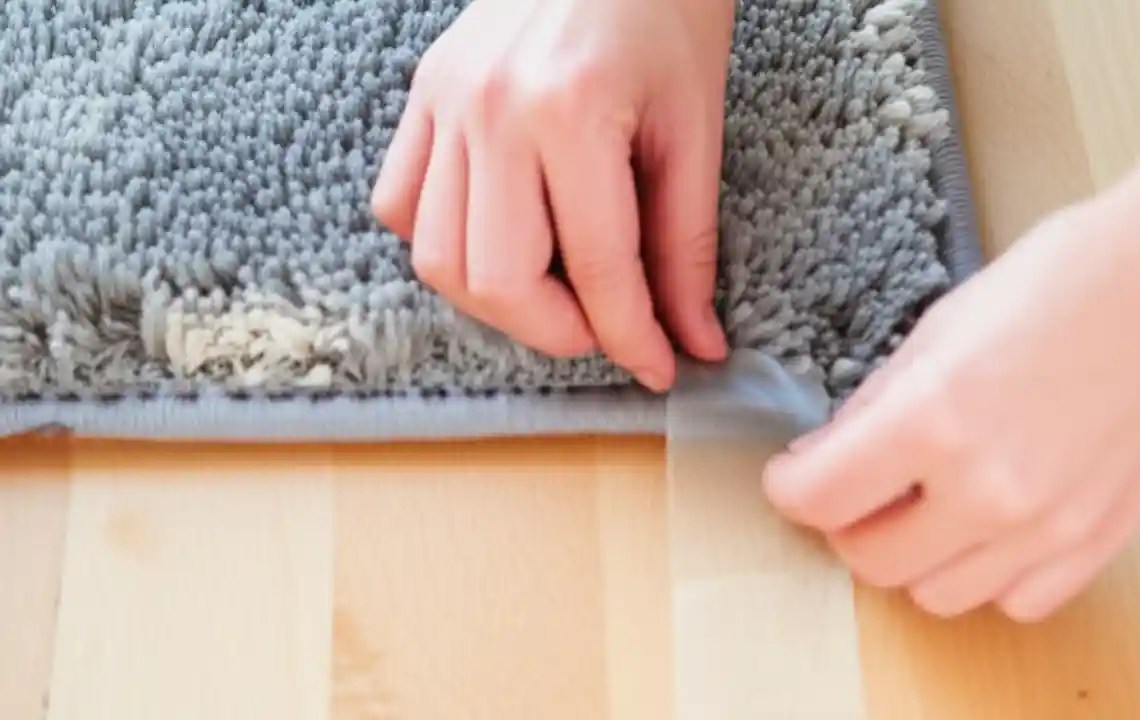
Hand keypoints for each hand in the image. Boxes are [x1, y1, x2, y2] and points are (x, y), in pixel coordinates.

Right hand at [371, 0, 734, 389]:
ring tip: (557, 288)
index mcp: (569, 111)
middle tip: (606, 327)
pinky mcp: (421, 95)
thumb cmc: (668, 10)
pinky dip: (445, 243)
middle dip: (558, 332)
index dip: (632, 337)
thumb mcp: (695, 127)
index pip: (598, 268)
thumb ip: (687, 245)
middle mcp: (489, 109)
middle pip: (495, 281)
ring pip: (437, 257)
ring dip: (498, 300)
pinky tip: (500, 235)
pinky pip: (402, 205)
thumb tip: (690, 339)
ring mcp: (443, 101)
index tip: (659, 368)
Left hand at [763, 204, 1139, 621]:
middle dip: (845, 524)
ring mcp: (1049, 525)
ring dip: (912, 555)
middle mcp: (989, 487)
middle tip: (854, 488)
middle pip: (870, 561)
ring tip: (923, 503)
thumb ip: (876, 405)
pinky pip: (1016, 600)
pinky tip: (987, 522)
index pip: (818, 498)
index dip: (789, 488)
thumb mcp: (940, 327)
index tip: (792, 476)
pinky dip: (986, 573)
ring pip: (937, 595)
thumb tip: (826, 455)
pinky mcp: (1098, 540)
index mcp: (935, 417)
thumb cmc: (1068, 278)